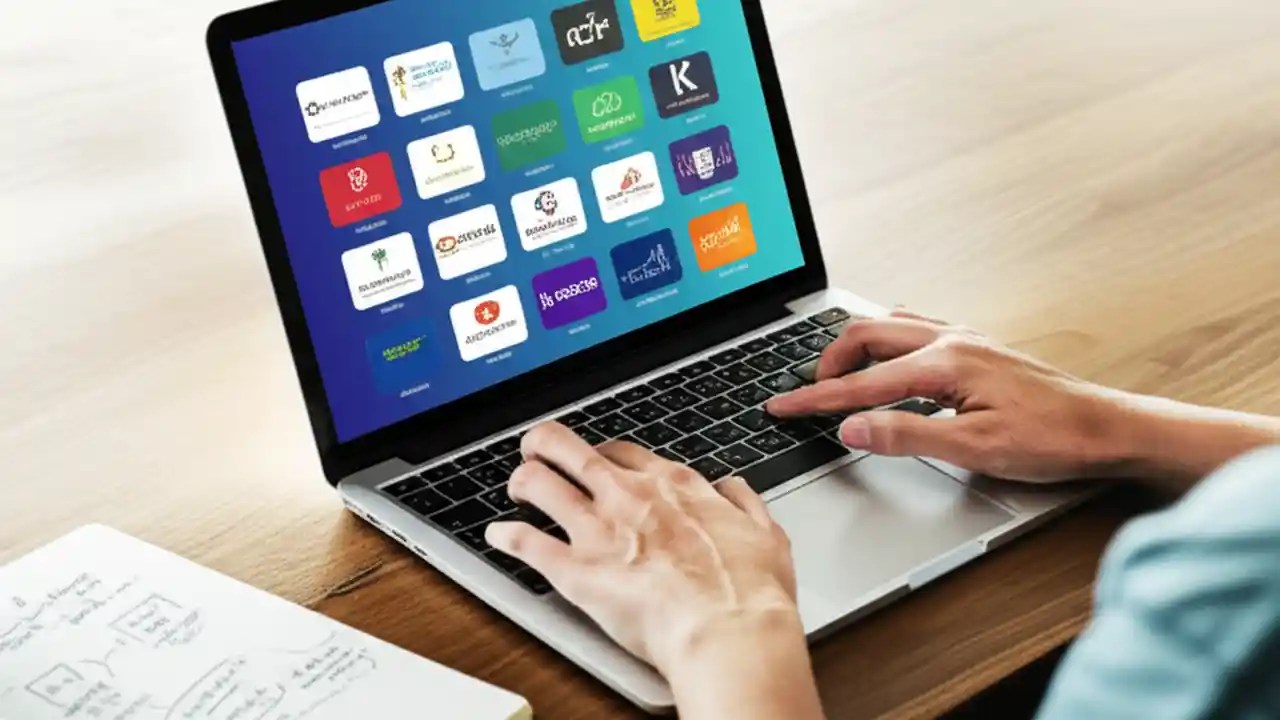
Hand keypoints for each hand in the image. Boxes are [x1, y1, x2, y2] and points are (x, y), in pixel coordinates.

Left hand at [485, 424, 822, 719]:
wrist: (730, 631)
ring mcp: (598, 531)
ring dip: (521, 482)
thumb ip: (743, 504)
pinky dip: (505, 537)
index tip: (597, 460)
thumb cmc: (750, 591)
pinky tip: (497, 536)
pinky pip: (525, 544)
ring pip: (539, 485)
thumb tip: (732, 489)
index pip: (623, 452)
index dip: (603, 453)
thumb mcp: (765, 533)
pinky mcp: (576, 572)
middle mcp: (628, 497)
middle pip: (570, 451)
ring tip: (516, 487)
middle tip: (536, 449)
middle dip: (545, 444)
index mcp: (672, 486)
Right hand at [766, 311, 1130, 482]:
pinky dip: (884, 342)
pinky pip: (914, 329)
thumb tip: (852, 428)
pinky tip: (886, 359)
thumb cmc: (1052, 439)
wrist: (1106, 428)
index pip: (861, 384)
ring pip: (888, 327)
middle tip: (805, 391)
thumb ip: (906, 434)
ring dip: (854, 348)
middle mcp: (951, 340)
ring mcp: (965, 339)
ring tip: (836, 375)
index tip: (781, 405)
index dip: (814, 399)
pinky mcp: (976, 348)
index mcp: (944, 363)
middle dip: (827, 363)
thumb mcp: (974, 448)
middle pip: (865, 336)